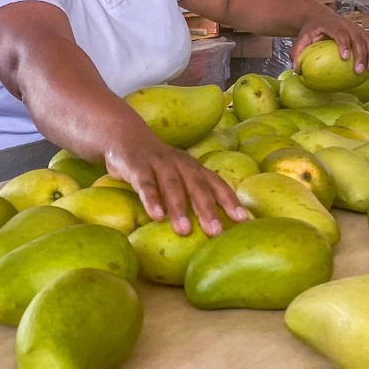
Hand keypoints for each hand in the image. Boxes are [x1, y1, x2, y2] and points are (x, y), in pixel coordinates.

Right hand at [103, 136, 247, 236]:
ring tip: (184, 230)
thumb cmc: (158, 167)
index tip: (242, 220)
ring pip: (172, 185)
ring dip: (179, 208)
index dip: (229, 200)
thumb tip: (213, 228)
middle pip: (198, 186)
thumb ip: (191, 195)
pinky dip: (151, 199)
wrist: (126, 136)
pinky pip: (146, 184)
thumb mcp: (178, 176)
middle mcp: (181, 164)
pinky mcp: (137, 166)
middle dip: (208, 209)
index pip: (216, 183)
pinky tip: (157, 216)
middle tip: (216, 232)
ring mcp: (159, 163)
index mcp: (194, 168)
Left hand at [291, 11, 368, 74]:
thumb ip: (297, 52)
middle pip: (357, 37)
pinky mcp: (362, 33)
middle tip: (359, 70)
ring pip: (367, 40)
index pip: (339, 32)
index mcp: (331, 24)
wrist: (320, 18)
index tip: (345, 57)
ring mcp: (356, 28)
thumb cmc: (311, 31)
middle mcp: (346, 24)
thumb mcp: (302, 39)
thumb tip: (297, 70)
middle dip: (360, 54)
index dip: (344, 43)